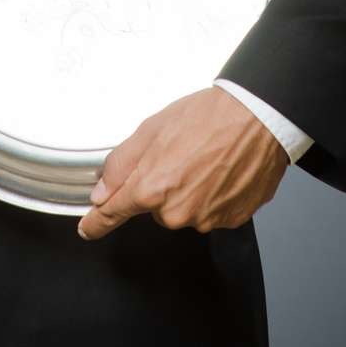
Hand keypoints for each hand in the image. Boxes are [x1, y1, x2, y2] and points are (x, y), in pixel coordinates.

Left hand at [76, 86, 289, 240]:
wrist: (258, 117)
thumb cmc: (208, 117)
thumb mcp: (151, 129)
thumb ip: (121, 164)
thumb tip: (102, 192)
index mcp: (152, 188)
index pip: (114, 214)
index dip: (98, 222)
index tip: (87, 229)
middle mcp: (177, 212)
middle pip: (155, 208)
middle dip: (161, 186)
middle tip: (180, 155)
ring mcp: (206, 219)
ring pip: (184, 210)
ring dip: (189, 191)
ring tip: (207, 159)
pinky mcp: (231, 220)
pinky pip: (211, 212)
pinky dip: (214, 195)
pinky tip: (223, 171)